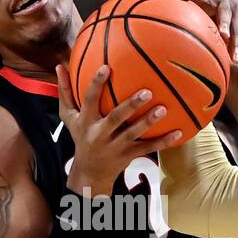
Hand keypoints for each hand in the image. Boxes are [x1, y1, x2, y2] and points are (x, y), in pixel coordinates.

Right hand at [57, 63, 180, 197]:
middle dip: (130, 106)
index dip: (96, 84)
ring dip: (148, 122)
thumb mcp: (68, 117)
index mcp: (86, 121)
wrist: (89, 172)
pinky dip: (163, 141)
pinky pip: (147, 148)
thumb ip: (64, 92)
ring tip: (163, 109)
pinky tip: (179, 132)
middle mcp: (99, 134)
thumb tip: (59, 65)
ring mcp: (115, 146)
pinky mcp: (128, 156)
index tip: (106, 67)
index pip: (89, 100)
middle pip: (115, 118)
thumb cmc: (80, 137)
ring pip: (133, 134)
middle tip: (147, 91)